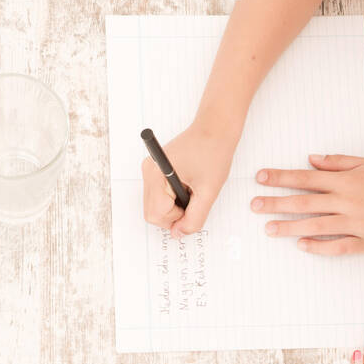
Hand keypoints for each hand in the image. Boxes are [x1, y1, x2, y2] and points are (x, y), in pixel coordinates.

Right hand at [142, 122, 236, 236]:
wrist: (215, 130)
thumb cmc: (213, 153)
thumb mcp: (208, 192)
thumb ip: (194, 218)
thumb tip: (179, 234)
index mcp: (156, 175)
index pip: (155, 215)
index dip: (176, 218)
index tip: (193, 205)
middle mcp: (148, 172)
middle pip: (152, 212)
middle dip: (174, 213)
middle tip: (194, 197)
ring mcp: (150, 171)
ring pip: (156, 206)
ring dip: (175, 205)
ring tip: (192, 188)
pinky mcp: (156, 170)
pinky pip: (160, 196)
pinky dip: (174, 198)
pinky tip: (188, 185)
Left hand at [250, 154, 363, 254]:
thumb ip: (342, 162)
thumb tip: (313, 158)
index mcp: (348, 180)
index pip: (306, 177)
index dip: (281, 177)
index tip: (261, 177)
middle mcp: (348, 201)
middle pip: (305, 202)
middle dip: (276, 202)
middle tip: (254, 204)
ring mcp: (357, 223)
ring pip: (316, 225)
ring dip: (290, 227)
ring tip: (269, 228)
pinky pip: (339, 246)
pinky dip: (319, 248)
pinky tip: (302, 247)